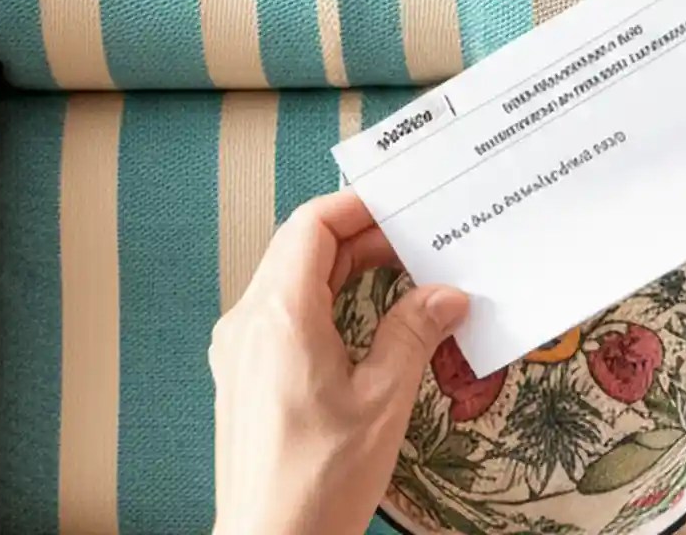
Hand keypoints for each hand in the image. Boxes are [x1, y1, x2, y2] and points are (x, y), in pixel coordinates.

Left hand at [209, 190, 468, 534]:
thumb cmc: (317, 480)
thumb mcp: (383, 400)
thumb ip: (414, 332)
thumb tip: (446, 295)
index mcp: (278, 314)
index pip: (311, 226)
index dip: (356, 206)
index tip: (397, 205)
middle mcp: (248, 322)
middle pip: (300, 249)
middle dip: (358, 237)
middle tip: (413, 242)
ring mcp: (239, 349)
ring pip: (291, 281)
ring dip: (342, 270)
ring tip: (397, 274)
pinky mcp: (242, 375)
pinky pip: (282, 315)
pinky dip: (325, 302)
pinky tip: (363, 321)